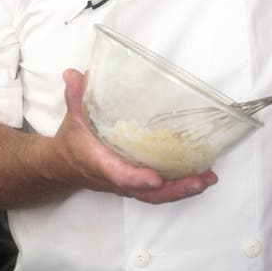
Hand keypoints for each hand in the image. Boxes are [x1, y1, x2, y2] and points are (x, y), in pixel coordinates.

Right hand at [49, 69, 217, 204]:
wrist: (63, 167)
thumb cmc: (73, 141)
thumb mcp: (73, 117)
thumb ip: (76, 97)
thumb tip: (75, 75)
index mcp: (100, 163)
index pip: (119, 174)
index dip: (136, 178)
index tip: (155, 177)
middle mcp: (117, 180)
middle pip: (148, 192)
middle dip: (175, 189)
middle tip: (200, 179)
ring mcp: (128, 185)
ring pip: (157, 195)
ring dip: (183, 189)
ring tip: (208, 178)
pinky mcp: (136, 185)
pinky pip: (159, 192)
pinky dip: (180, 186)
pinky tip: (200, 177)